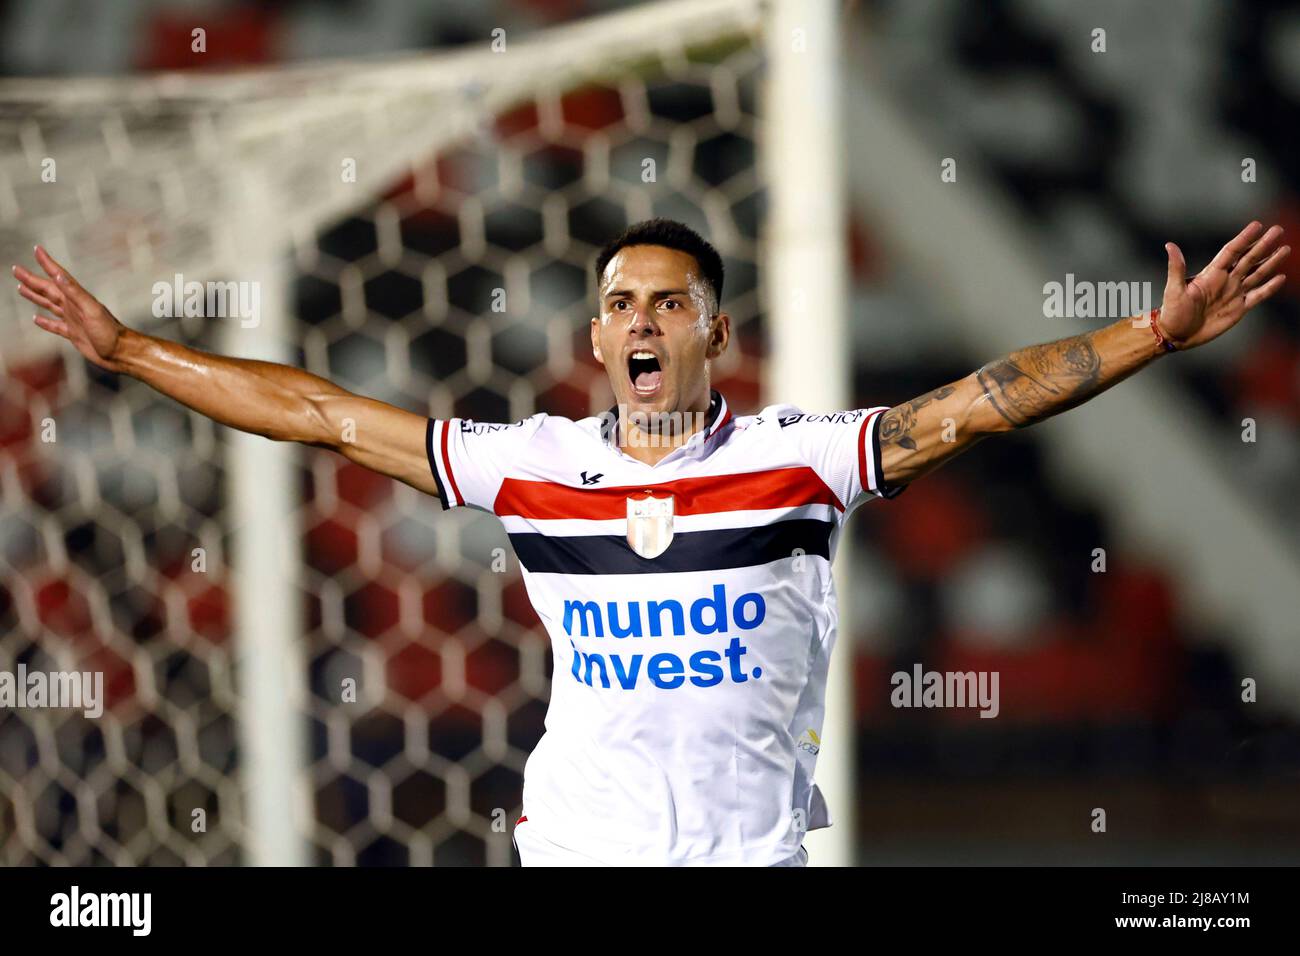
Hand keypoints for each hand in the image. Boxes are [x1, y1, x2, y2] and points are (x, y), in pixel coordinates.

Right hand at [14, 246, 127, 371]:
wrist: (121, 352)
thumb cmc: (110, 332)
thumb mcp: (92, 310)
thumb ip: (75, 293)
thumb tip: (58, 275)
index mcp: (76, 298)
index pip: (58, 276)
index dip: (47, 263)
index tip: (37, 249)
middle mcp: (73, 306)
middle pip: (47, 290)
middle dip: (31, 279)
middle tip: (16, 269)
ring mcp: (72, 320)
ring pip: (49, 305)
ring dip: (35, 296)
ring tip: (20, 288)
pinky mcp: (73, 334)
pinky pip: (55, 325)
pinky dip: (45, 322)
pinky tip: (36, 318)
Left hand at [1157, 221, 1288, 349]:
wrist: (1176, 335)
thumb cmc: (1172, 311)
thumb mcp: (1174, 289)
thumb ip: (1176, 268)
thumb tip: (1170, 245)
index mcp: (1212, 273)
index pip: (1232, 251)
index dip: (1244, 238)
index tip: (1257, 225)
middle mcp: (1226, 280)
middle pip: (1248, 258)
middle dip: (1263, 245)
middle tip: (1278, 230)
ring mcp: (1234, 293)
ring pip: (1257, 274)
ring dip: (1270, 262)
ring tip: (1285, 249)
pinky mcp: (1239, 308)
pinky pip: (1258, 295)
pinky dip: (1270, 288)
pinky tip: (1281, 277)